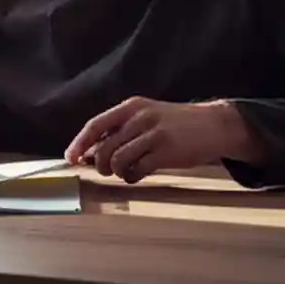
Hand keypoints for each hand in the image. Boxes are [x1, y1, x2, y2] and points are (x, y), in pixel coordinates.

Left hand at [64, 97, 259, 183]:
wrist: (213, 125)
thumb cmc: (176, 123)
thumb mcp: (147, 115)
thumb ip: (122, 129)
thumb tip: (92, 152)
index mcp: (132, 106)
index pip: (96, 124)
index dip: (80, 143)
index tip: (70, 158)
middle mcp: (140, 118)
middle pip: (104, 148)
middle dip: (101, 164)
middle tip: (108, 170)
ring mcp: (154, 134)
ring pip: (118, 160)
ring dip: (118, 172)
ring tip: (127, 171)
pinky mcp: (166, 152)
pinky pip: (137, 170)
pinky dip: (132, 177)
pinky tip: (139, 174)